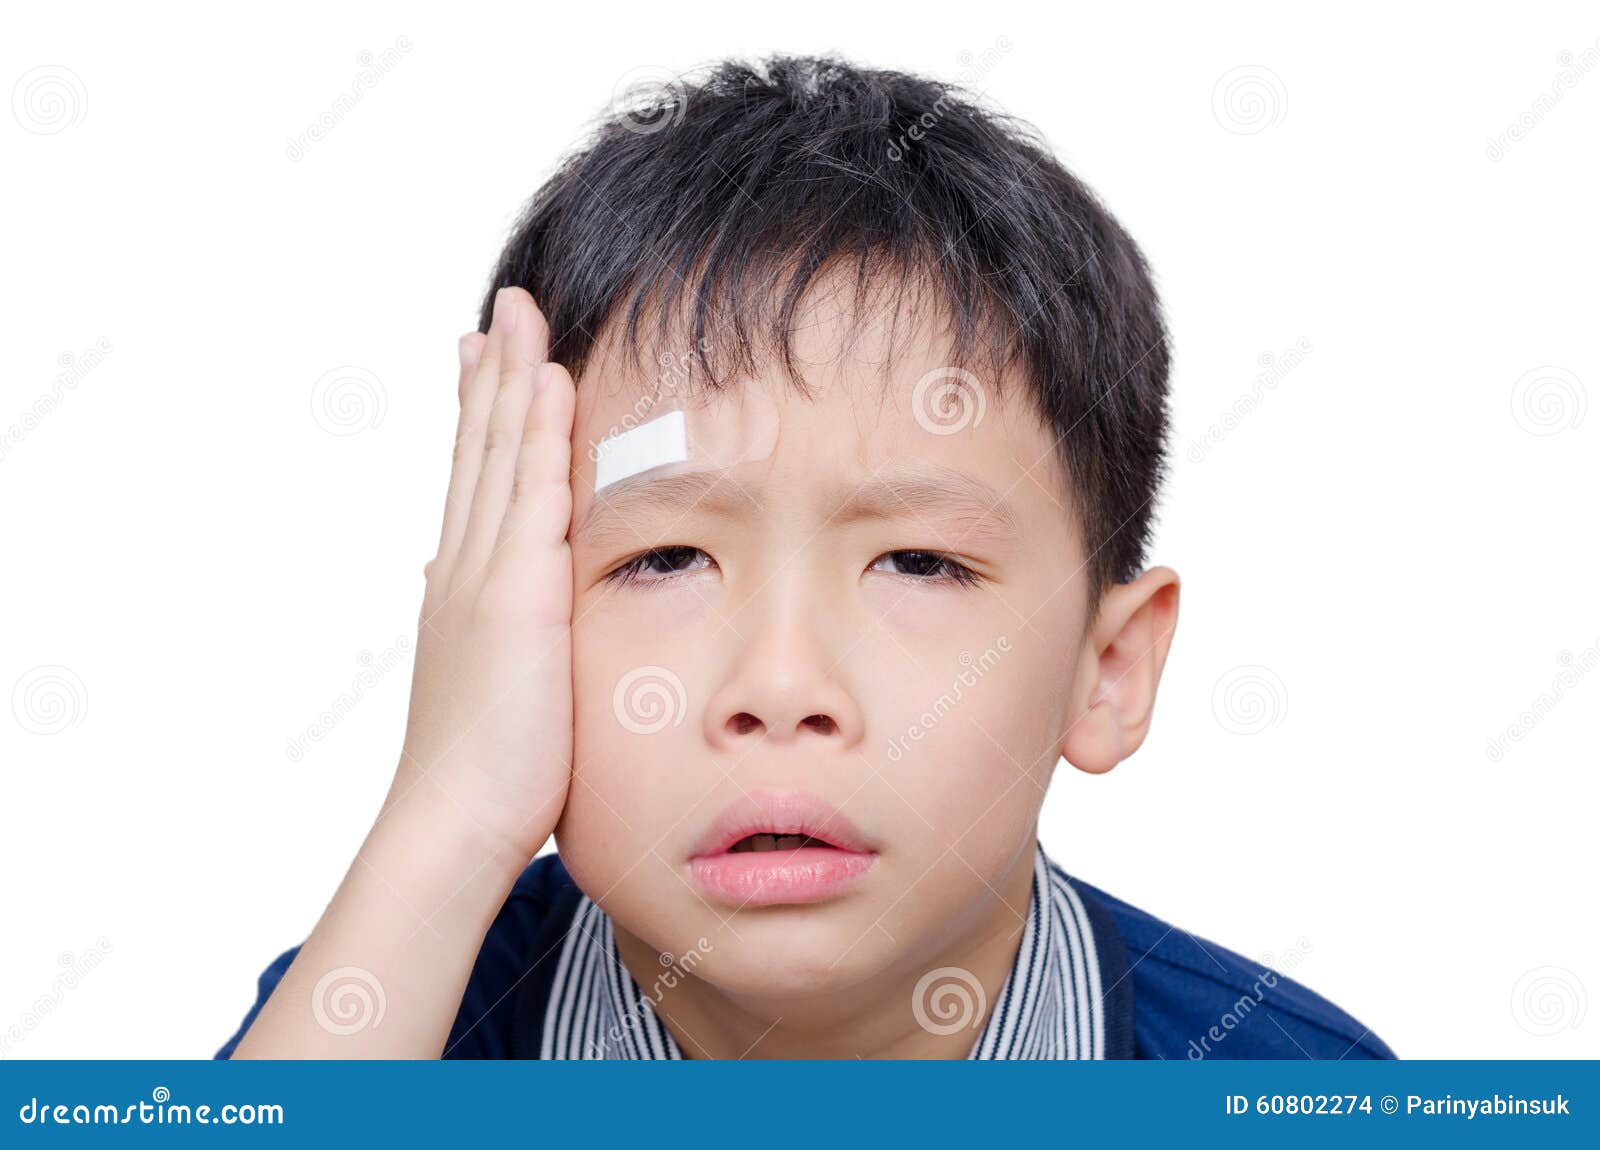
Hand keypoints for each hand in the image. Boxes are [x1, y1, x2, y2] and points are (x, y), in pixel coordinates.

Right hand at [390, 286, 575, 863]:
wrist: (453, 824)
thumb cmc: (479, 772)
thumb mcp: (478, 682)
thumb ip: (478, 628)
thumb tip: (455, 592)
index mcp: (460, 587)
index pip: (472, 480)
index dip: (477, 414)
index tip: (480, 357)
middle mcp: (463, 568)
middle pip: (477, 449)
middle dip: (490, 373)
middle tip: (498, 309)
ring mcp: (484, 577)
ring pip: (497, 456)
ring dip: (511, 379)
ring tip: (520, 315)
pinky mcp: (514, 597)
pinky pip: (530, 496)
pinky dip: (536, 434)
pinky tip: (548, 381)